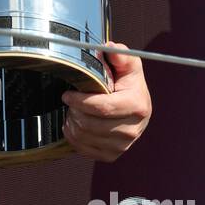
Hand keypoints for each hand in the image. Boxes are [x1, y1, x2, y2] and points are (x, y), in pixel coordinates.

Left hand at [61, 42, 151, 162]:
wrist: (135, 108)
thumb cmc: (127, 84)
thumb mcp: (128, 65)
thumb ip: (121, 55)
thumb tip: (111, 48)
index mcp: (137, 105)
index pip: (102, 107)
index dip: (80, 101)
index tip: (67, 94)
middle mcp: (132, 129)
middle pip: (90, 124)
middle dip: (74, 111)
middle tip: (70, 102)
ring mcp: (122, 145)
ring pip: (84, 137)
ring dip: (72, 123)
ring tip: (73, 112)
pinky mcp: (112, 155)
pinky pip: (83, 149)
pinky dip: (73, 137)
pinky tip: (75, 124)